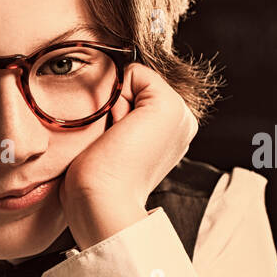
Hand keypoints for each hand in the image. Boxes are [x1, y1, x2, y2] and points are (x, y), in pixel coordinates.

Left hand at [59, 63, 198, 247]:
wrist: (100, 202)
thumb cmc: (94, 185)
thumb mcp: (111, 145)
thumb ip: (119, 121)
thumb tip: (106, 103)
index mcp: (171, 135)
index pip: (135, 97)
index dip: (115, 113)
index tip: (113, 146)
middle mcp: (182, 124)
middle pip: (135, 87)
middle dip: (117, 107)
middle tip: (114, 144)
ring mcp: (181, 115)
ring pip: (134, 81)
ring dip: (115, 105)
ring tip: (116, 140)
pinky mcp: (170, 105)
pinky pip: (134, 73)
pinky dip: (117, 96)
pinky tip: (118, 129)